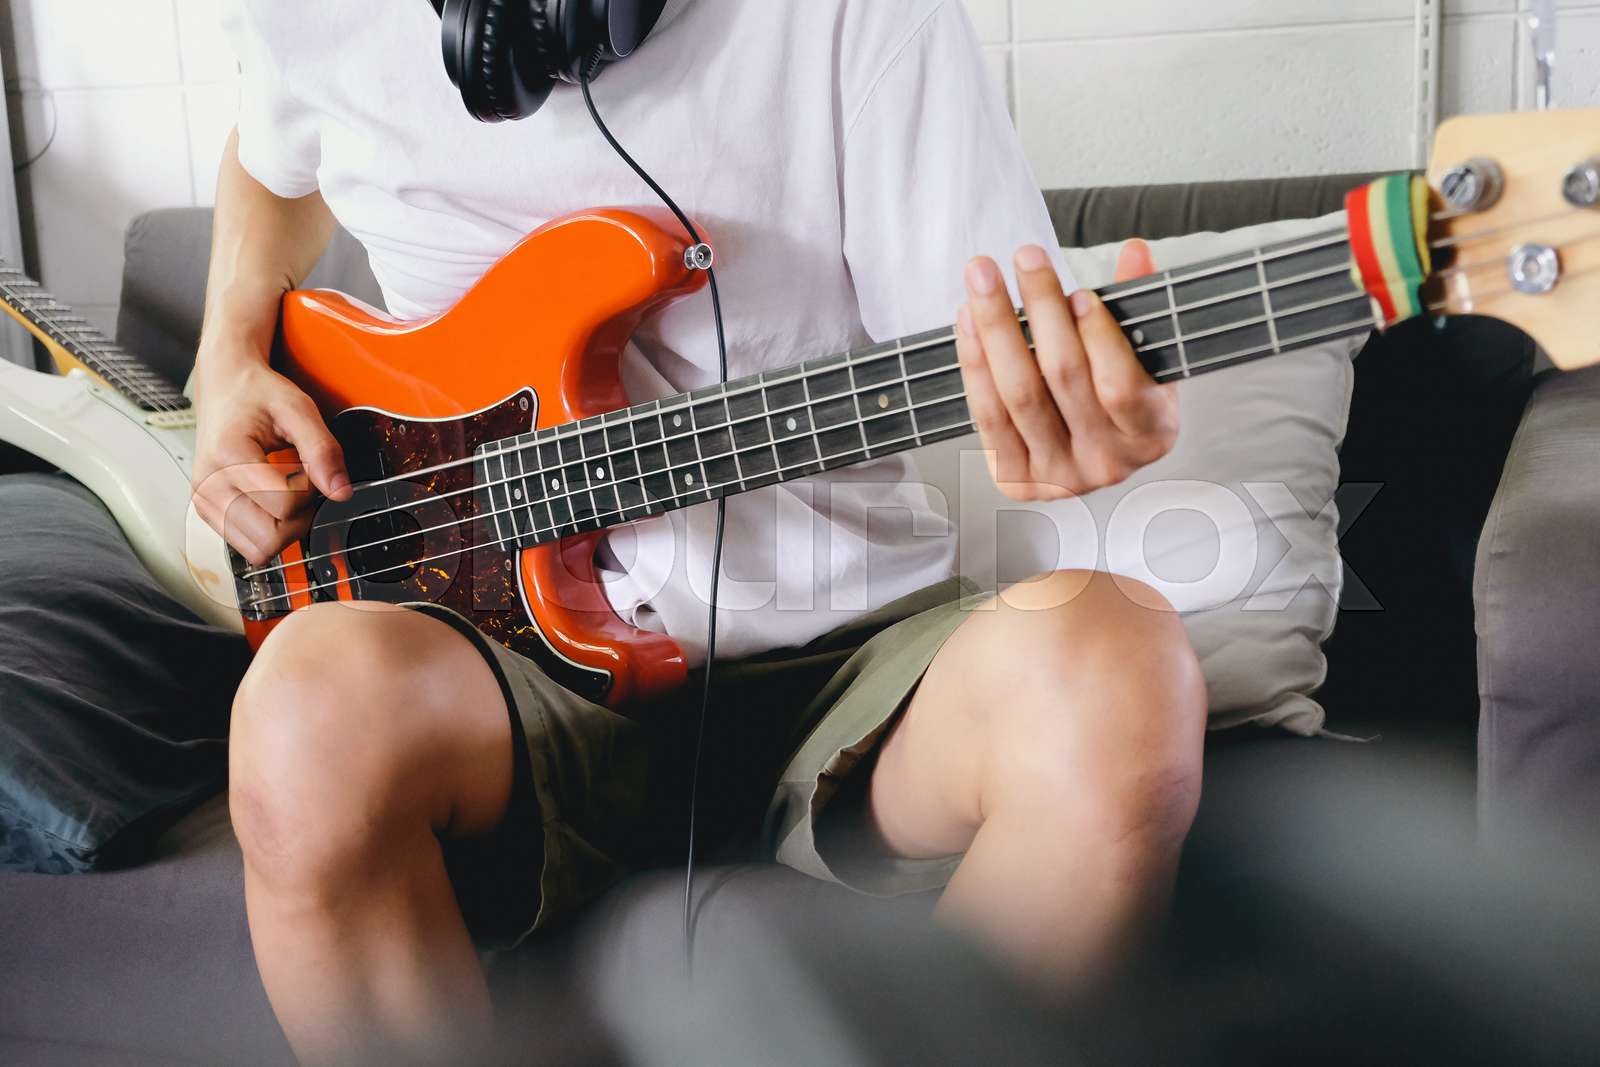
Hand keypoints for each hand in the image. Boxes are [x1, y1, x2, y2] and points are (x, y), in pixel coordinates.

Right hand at [191, 336, 351, 565]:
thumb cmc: (257, 394)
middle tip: (301, 483)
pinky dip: (267, 528)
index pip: (285, 506)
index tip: (308, 465)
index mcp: (227, 456)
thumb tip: (342, 493)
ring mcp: (204, 502)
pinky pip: (247, 545)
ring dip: (284, 527)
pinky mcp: (207, 512)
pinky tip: (271, 498)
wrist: (224, 384)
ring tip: (285, 490)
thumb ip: (322, 450)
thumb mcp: (298, 409)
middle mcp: (208, 485)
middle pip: (270, 539)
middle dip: (299, 517)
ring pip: (259, 550)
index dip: (310, 490)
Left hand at [956, 241, 1178, 500]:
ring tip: (984, 277)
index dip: (1098, 339)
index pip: (1120, 387)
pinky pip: (988, 414)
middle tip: (1026, 257)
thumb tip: (1134, 251)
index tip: (1078, 292)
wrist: (1089, 449)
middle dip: (1041, 309)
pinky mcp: (1015, 478)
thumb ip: (1136, 306)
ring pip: (1019, 394)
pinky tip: (968, 319)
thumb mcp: (1140, 353)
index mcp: (1150, 433)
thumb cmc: (1118, 393)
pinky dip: (975, 362)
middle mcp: (1106, 463)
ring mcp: (1058, 476)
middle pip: (1063, 379)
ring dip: (997, 327)